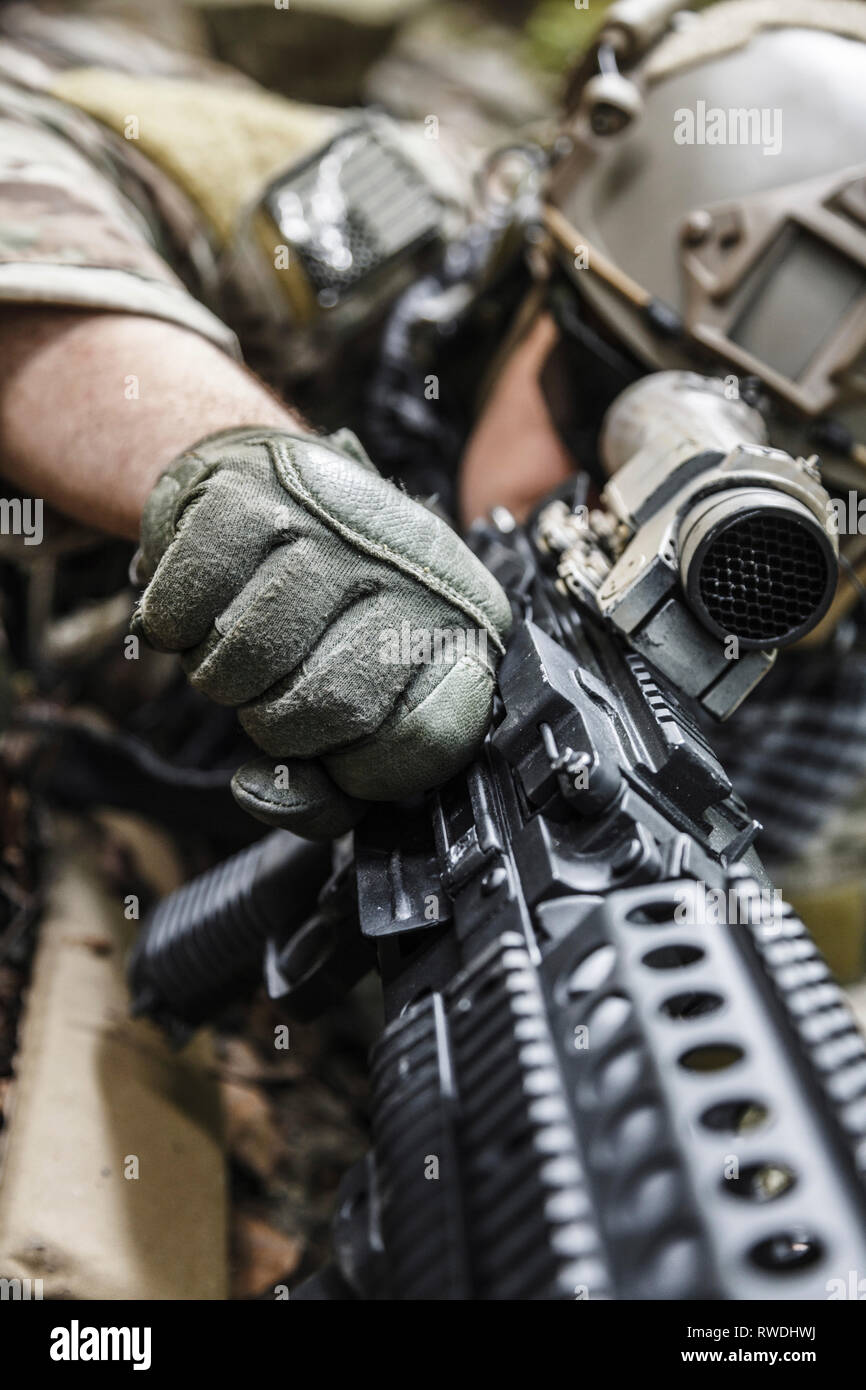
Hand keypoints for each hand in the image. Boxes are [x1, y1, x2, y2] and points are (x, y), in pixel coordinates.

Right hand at [133, 426, 511, 837]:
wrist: (263, 485)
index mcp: (465, 623)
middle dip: (277, 720)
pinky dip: (171, 625)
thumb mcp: (349, 703)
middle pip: (330, 709)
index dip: (361, 768)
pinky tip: (203, 601)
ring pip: (247, 662)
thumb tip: (261, 793)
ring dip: (218, 673)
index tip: (338, 745)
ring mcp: (330, 521)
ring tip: (237, 635)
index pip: (428, 740)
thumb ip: (324, 788)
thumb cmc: (317, 611)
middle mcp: (412, 562)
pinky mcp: (246, 494)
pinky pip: (183, 613)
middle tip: (275, 681)